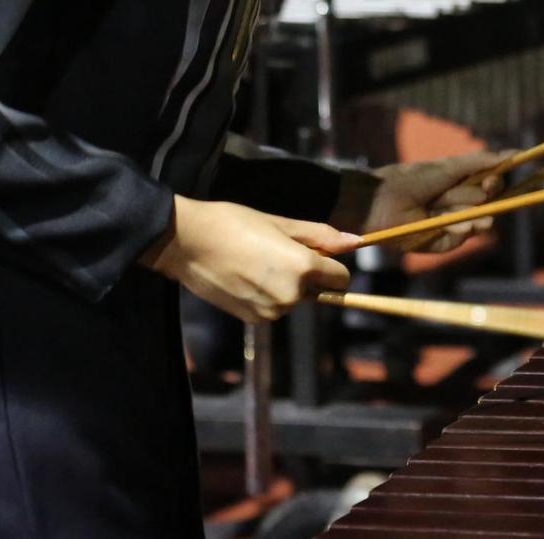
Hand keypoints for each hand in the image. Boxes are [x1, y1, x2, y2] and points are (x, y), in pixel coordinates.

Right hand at [141, 196, 355, 322]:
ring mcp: (270, 311)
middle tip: (274, 249)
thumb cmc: (235, 224)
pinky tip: (245, 276)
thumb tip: (356, 242)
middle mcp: (291, 295)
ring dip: (284, 284)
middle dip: (305, 273)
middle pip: (316, 288)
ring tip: (256, 260)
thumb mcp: (282, 223)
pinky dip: (266, 294)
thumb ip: (321, 236)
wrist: (187, 243)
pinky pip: (273, 307)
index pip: (341, 278)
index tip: (315, 251)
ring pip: (293, 298)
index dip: (331, 264)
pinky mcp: (252, 320)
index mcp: (303, 268)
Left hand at [365, 150, 505, 253]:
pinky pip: (457, 241)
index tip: (492, 180)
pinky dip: (456, 232)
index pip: (491, 187)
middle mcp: (457, 206)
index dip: (494, 184)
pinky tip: (446, 224)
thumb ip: (481, 160)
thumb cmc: (412, 179)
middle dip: (480, 197)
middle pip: (486, 204)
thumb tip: (515, 154)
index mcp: (460, 185)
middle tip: (471, 193)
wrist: (380, 200)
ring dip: (467, 214)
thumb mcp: (450, 166)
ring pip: (476, 223)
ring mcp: (449, 226)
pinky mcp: (438, 245)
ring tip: (448, 208)